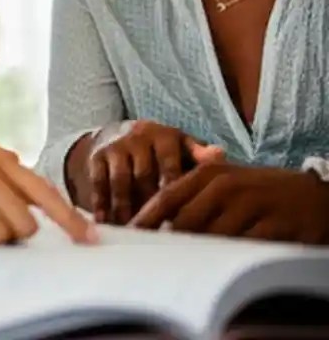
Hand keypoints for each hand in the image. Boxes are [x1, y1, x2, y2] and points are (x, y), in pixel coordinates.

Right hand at [82, 120, 224, 224]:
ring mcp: (116, 146)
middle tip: (157, 233)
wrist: (120, 133)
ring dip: (125, 208)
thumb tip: (220, 155)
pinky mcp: (96, 156)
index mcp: (165, 136)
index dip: (173, 191)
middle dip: (149, 205)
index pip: (170, 165)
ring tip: (132, 232)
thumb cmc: (163, 150)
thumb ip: (200, 156)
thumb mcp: (184, 148)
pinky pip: (98, 182)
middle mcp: (139, 137)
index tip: (179, 218)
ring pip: (121, 181)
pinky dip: (102, 203)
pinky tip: (106, 222)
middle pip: (144, 175)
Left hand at [131, 163, 328, 244]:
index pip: (167, 197)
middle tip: (155, 256)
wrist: (313, 196)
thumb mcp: (226, 183)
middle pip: (185, 221)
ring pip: (212, 236)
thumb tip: (152, 221)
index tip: (128, 235)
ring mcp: (252, 204)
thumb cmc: (260, 192)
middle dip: (169, 241)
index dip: (145, 218)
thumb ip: (192, 196)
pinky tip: (223, 263)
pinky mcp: (275, 225)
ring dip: (198, 252)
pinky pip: (243, 246)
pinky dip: (230, 257)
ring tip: (187, 263)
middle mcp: (228, 186)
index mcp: (211, 174)